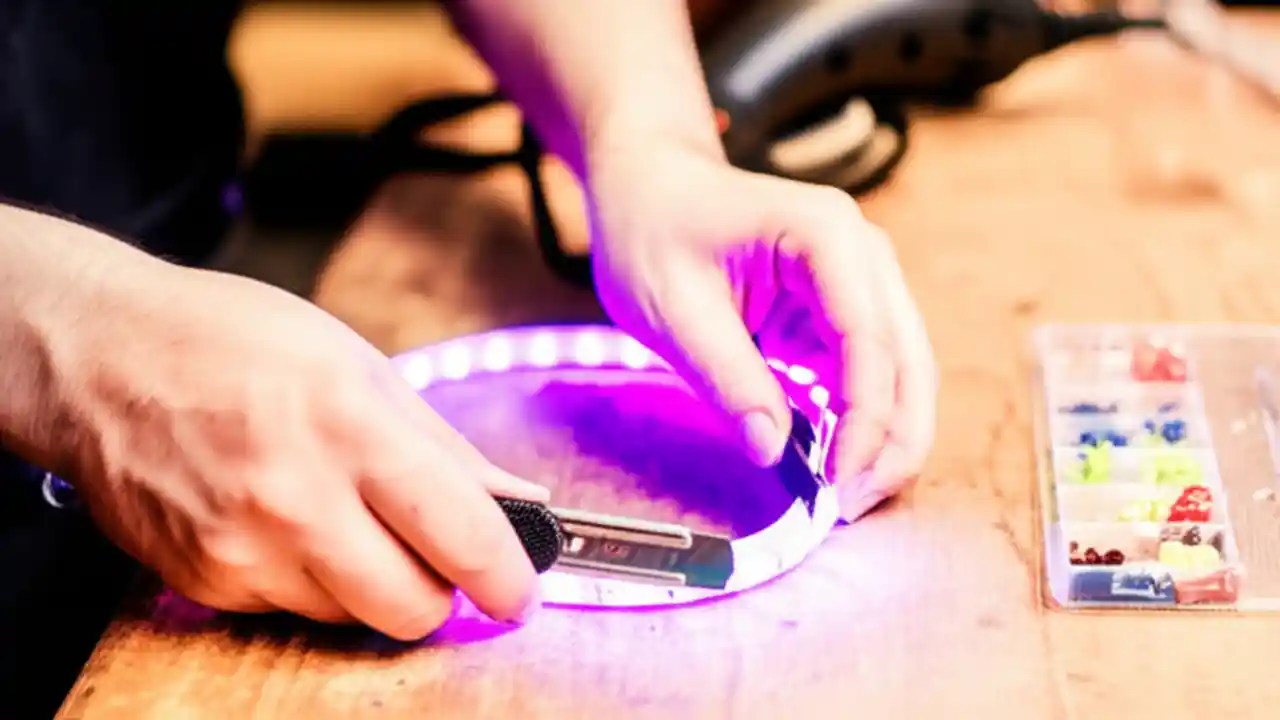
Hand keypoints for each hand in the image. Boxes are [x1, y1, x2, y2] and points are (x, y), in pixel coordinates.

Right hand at [52, 262, 545, 638]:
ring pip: (354, 616)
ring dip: (370, 582)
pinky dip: (309, 580)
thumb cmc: (233, 343)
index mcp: (350, 425)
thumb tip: (520, 502)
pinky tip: (285, 522)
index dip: (507, 576)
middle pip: (412, 607)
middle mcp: (295, 497)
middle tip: (432, 551)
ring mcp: (243, 549)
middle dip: (439, 589)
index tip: (520, 589)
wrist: (99, 359)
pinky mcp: (204, 581)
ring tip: (340, 513)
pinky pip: (292, 610)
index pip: (461, 534)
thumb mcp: (359, 366)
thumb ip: (446, 447)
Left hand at [585, 143, 936, 519]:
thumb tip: (773, 451)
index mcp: (826, 236)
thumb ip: (726, 378)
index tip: (838, 481)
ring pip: (898, 378)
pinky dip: (854, 426)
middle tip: (851, 507)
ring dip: (881, 440)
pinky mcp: (838, 316)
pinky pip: (863, 379)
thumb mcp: (673, 308)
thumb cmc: (652, 227)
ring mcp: (857, 286)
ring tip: (845, 500)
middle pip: (907, 363)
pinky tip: (830, 468)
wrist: (647, 184)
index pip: (870, 340)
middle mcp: (861, 257)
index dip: (865, 420)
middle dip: (891, 442)